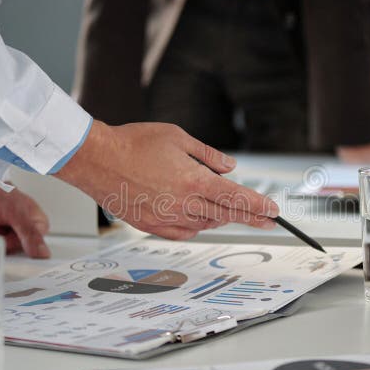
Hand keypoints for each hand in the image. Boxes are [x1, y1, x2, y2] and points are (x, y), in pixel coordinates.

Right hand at [55, 121, 279, 240]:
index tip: (273, 212)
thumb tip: (230, 167)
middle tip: (268, 221)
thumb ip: (208, 156)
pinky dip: (196, 225)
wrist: (96, 160)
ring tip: (231, 211)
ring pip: (205, 224)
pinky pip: (184, 231)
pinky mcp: (151, 226)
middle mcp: (182, 203)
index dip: (258, 206)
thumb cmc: (133, 144)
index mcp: (193, 180)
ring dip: (220, 217)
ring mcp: (166, 218)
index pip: (235, 198)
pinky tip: (199, 217)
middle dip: (251, 218)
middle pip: (225, 215)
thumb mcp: (178, 138)